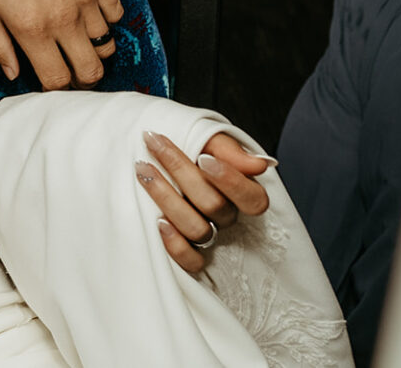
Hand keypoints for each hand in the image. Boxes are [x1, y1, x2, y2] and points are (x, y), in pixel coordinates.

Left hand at [0, 0, 123, 87]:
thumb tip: (13, 74)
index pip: (58, 80)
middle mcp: (65, 18)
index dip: (54, 87)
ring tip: (78, 41)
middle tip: (70, 69)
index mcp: (33, 30)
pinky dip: (106, 20)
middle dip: (81, 78)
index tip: (49, 79)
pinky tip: (89, 14)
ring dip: (94, 49)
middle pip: (91, 71)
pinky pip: (116, 13)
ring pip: (107, 44)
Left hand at [136, 131, 272, 273]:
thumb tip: (258, 165)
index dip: (231, 181)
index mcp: (240, 193)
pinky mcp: (187, 253)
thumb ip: (229, 149)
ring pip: (198, 230)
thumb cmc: (185, 146)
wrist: (150, 152)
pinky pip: (190, 261)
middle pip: (214, 206)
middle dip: (181, 171)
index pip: (254, 200)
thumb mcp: (207, 140)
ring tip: (142, 168)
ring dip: (166, 198)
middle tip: (154, 144)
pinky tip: (158, 222)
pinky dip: (175, 244)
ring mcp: (208, 236)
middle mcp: (226, 217)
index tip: (202, 157)